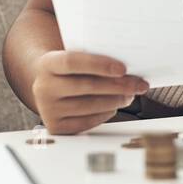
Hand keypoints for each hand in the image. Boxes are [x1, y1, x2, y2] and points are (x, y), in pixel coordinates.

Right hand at [30, 50, 149, 133]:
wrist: (48, 84)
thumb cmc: (71, 69)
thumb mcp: (75, 56)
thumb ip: (94, 56)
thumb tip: (128, 65)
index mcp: (47, 64)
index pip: (73, 62)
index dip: (99, 64)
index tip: (123, 68)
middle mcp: (43, 87)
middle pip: (85, 86)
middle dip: (117, 86)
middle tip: (139, 84)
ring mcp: (48, 109)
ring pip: (88, 106)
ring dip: (115, 101)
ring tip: (131, 95)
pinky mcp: (56, 126)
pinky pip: (86, 122)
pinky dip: (105, 114)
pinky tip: (115, 106)